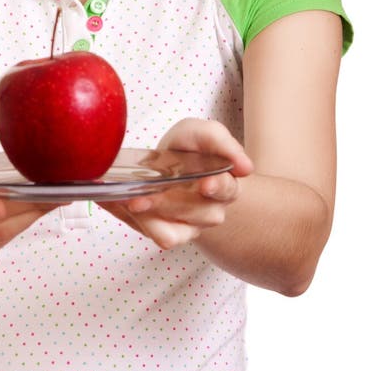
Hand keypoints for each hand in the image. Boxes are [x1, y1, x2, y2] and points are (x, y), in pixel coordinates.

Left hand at [99, 119, 252, 248]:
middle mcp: (210, 210)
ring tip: (131, 200)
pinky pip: (159, 238)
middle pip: (196, 212)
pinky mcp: (169, 234)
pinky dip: (138, 222)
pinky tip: (124, 205)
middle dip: (168, 203)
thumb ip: (222, 141)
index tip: (205, 183)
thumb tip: (246, 166)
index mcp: (224, 183)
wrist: (170, 162)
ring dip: (149, 215)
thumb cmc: (188, 148)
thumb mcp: (202, 133)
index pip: (225, 188)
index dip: (216, 186)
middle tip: (143, 195)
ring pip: (175, 231)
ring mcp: (190, 226)